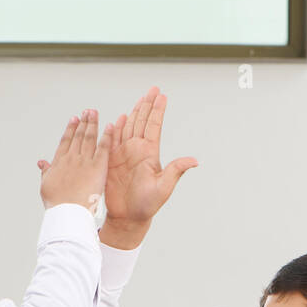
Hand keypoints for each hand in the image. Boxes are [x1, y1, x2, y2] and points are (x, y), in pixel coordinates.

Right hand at [38, 109, 113, 211]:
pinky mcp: (98, 167)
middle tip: (87, 111)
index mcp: (59, 162)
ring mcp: (85, 161)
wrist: (67, 211)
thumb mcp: (46, 185)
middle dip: (83, 122)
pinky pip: (104, 148)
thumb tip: (41, 163)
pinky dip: (107, 136)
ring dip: (93, 124)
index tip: (74, 119)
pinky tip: (110, 126)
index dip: (71, 129)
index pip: (66, 141)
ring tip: (95, 113)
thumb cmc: (56, 203)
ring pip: (90, 138)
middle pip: (79, 136)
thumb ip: (46, 171)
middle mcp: (72, 158)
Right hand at [98, 86, 197, 249]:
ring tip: (140, 99)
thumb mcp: (164, 187)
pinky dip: (114, 129)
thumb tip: (195, 161)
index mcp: (150, 154)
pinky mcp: (111, 161)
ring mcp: (124, 155)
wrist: (128, 217)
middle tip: (153, 89)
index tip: (162, 95)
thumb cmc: (147, 205)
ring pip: (129, 128)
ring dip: (134, 113)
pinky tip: (119, 119)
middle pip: (142, 122)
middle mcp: (137, 151)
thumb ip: (176, 170)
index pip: (154, 126)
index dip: (157, 110)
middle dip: (147, 105)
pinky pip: (112, 141)